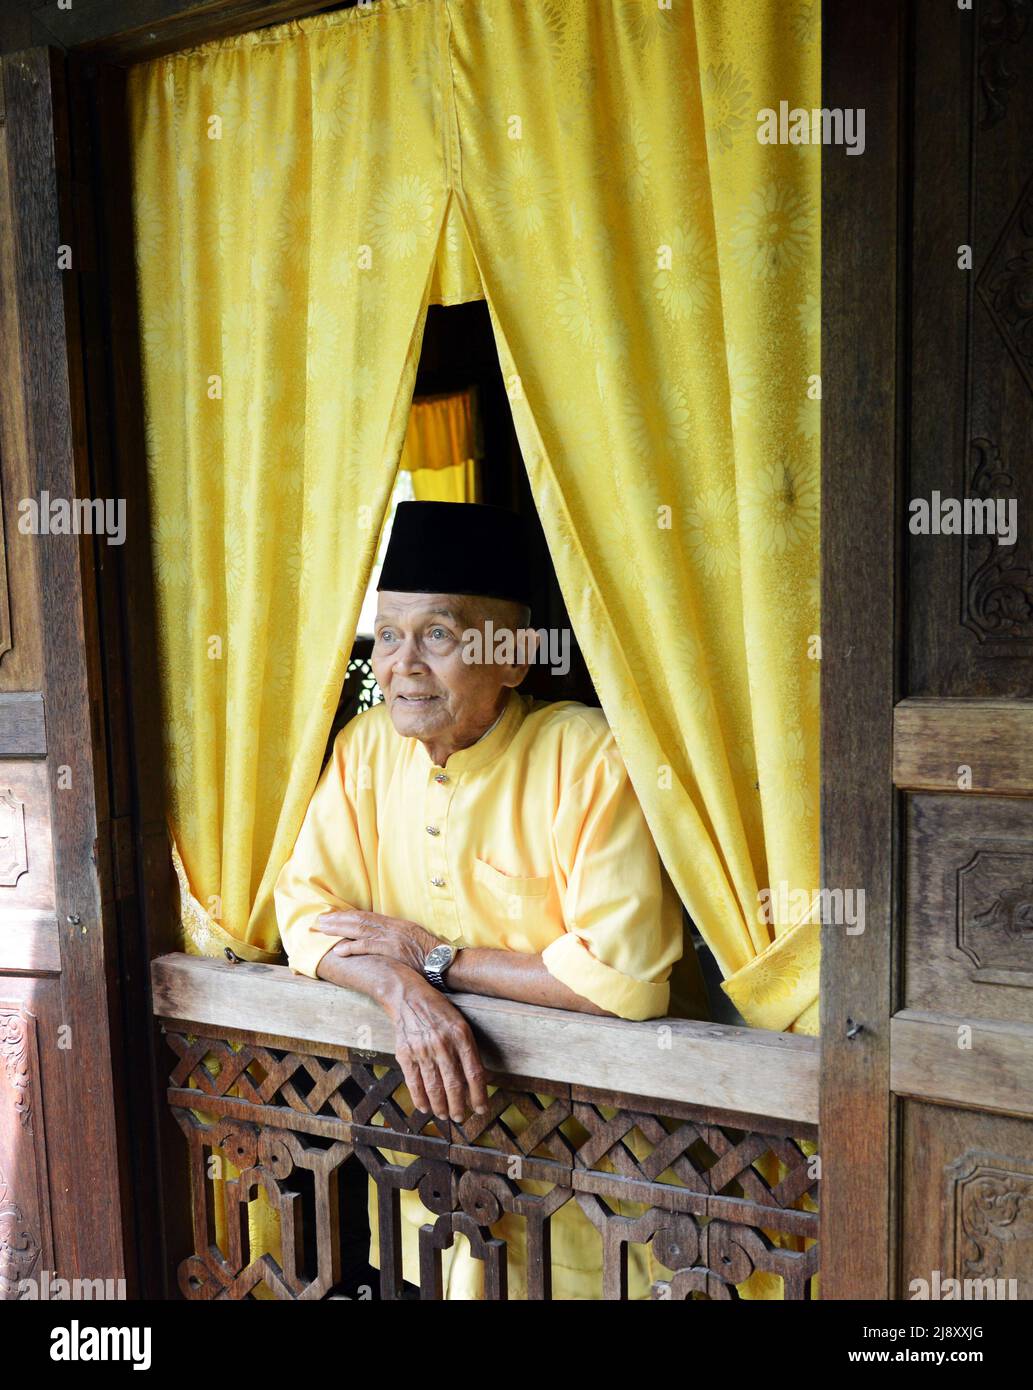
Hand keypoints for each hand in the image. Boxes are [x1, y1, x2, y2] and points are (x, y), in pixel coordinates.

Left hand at [316, 909, 439, 973]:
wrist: (442, 961)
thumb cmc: (428, 952)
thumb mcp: (411, 936)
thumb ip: (395, 935)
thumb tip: (379, 936)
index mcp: (395, 923)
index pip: (366, 916)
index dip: (347, 915)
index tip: (332, 915)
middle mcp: (391, 927)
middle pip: (359, 919)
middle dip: (337, 919)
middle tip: (319, 920)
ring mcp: (391, 938)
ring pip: (360, 929)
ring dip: (339, 929)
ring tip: (322, 929)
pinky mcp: (392, 950)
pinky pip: (368, 947)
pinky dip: (352, 947)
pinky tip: (338, 950)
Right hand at [384, 972, 488, 1122]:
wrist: (407, 995)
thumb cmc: (438, 1010)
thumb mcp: (460, 1023)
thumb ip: (468, 1049)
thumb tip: (477, 1079)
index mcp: (461, 1036)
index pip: (475, 1073)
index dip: (479, 1095)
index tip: (481, 1110)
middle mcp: (443, 1044)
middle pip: (454, 1085)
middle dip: (459, 1107)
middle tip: (461, 1118)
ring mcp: (423, 1050)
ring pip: (434, 1088)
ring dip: (441, 1107)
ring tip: (445, 1116)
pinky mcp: (405, 1054)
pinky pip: (414, 1083)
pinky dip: (420, 1099)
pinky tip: (426, 1107)